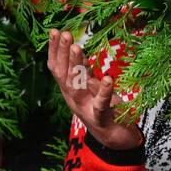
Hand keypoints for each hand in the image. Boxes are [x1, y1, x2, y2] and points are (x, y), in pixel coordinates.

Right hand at [46, 29, 142, 150]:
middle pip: (64, 75)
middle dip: (63, 53)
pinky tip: (108, 79)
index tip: (54, 31)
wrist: (115, 140)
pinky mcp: (102, 119)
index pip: (57, 68)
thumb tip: (75, 49)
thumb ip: (83, 72)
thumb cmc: (104, 109)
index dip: (54, 50)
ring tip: (77, 48)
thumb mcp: (91, 87)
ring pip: (77, 87)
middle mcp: (73, 99)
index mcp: (69, 91)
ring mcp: (86, 110)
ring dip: (76, 67)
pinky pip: (101, 105)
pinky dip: (104, 92)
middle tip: (65, 34)